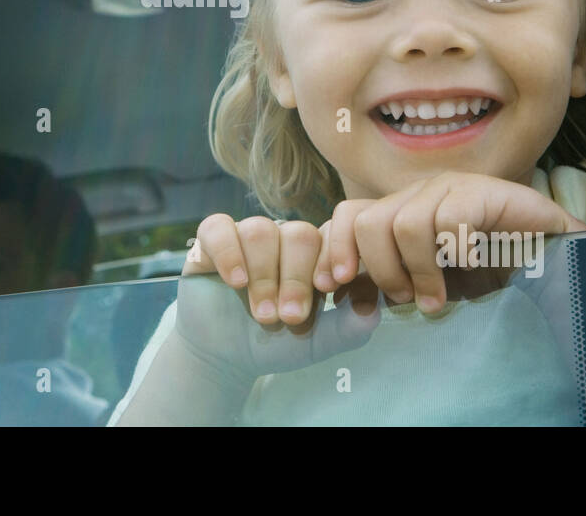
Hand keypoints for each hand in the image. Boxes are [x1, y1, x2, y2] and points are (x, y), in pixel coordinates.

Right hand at [177, 213, 379, 383]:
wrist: (226, 357)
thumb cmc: (276, 344)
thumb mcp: (318, 342)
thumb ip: (349, 327)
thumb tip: (375, 310)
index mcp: (314, 255)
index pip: (332, 238)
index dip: (331, 262)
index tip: (328, 291)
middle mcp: (283, 238)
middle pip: (299, 233)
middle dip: (295, 278)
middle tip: (287, 317)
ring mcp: (246, 236)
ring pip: (260, 230)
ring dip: (263, 276)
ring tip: (262, 314)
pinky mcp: (211, 240)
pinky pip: (218, 227)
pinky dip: (229, 252)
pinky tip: (235, 282)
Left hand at [325, 171, 585, 312]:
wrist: (556, 264)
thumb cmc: (487, 277)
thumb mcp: (428, 285)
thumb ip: (387, 283)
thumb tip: (342, 296)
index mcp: (399, 214)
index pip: (347, 217)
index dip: (334, 250)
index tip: (333, 287)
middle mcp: (418, 195)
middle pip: (366, 221)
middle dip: (378, 268)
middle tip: (403, 298)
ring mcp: (450, 188)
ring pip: (403, 223)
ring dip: (418, 270)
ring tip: (436, 299)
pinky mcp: (484, 190)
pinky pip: (449, 219)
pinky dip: (455, 251)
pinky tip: (471, 266)